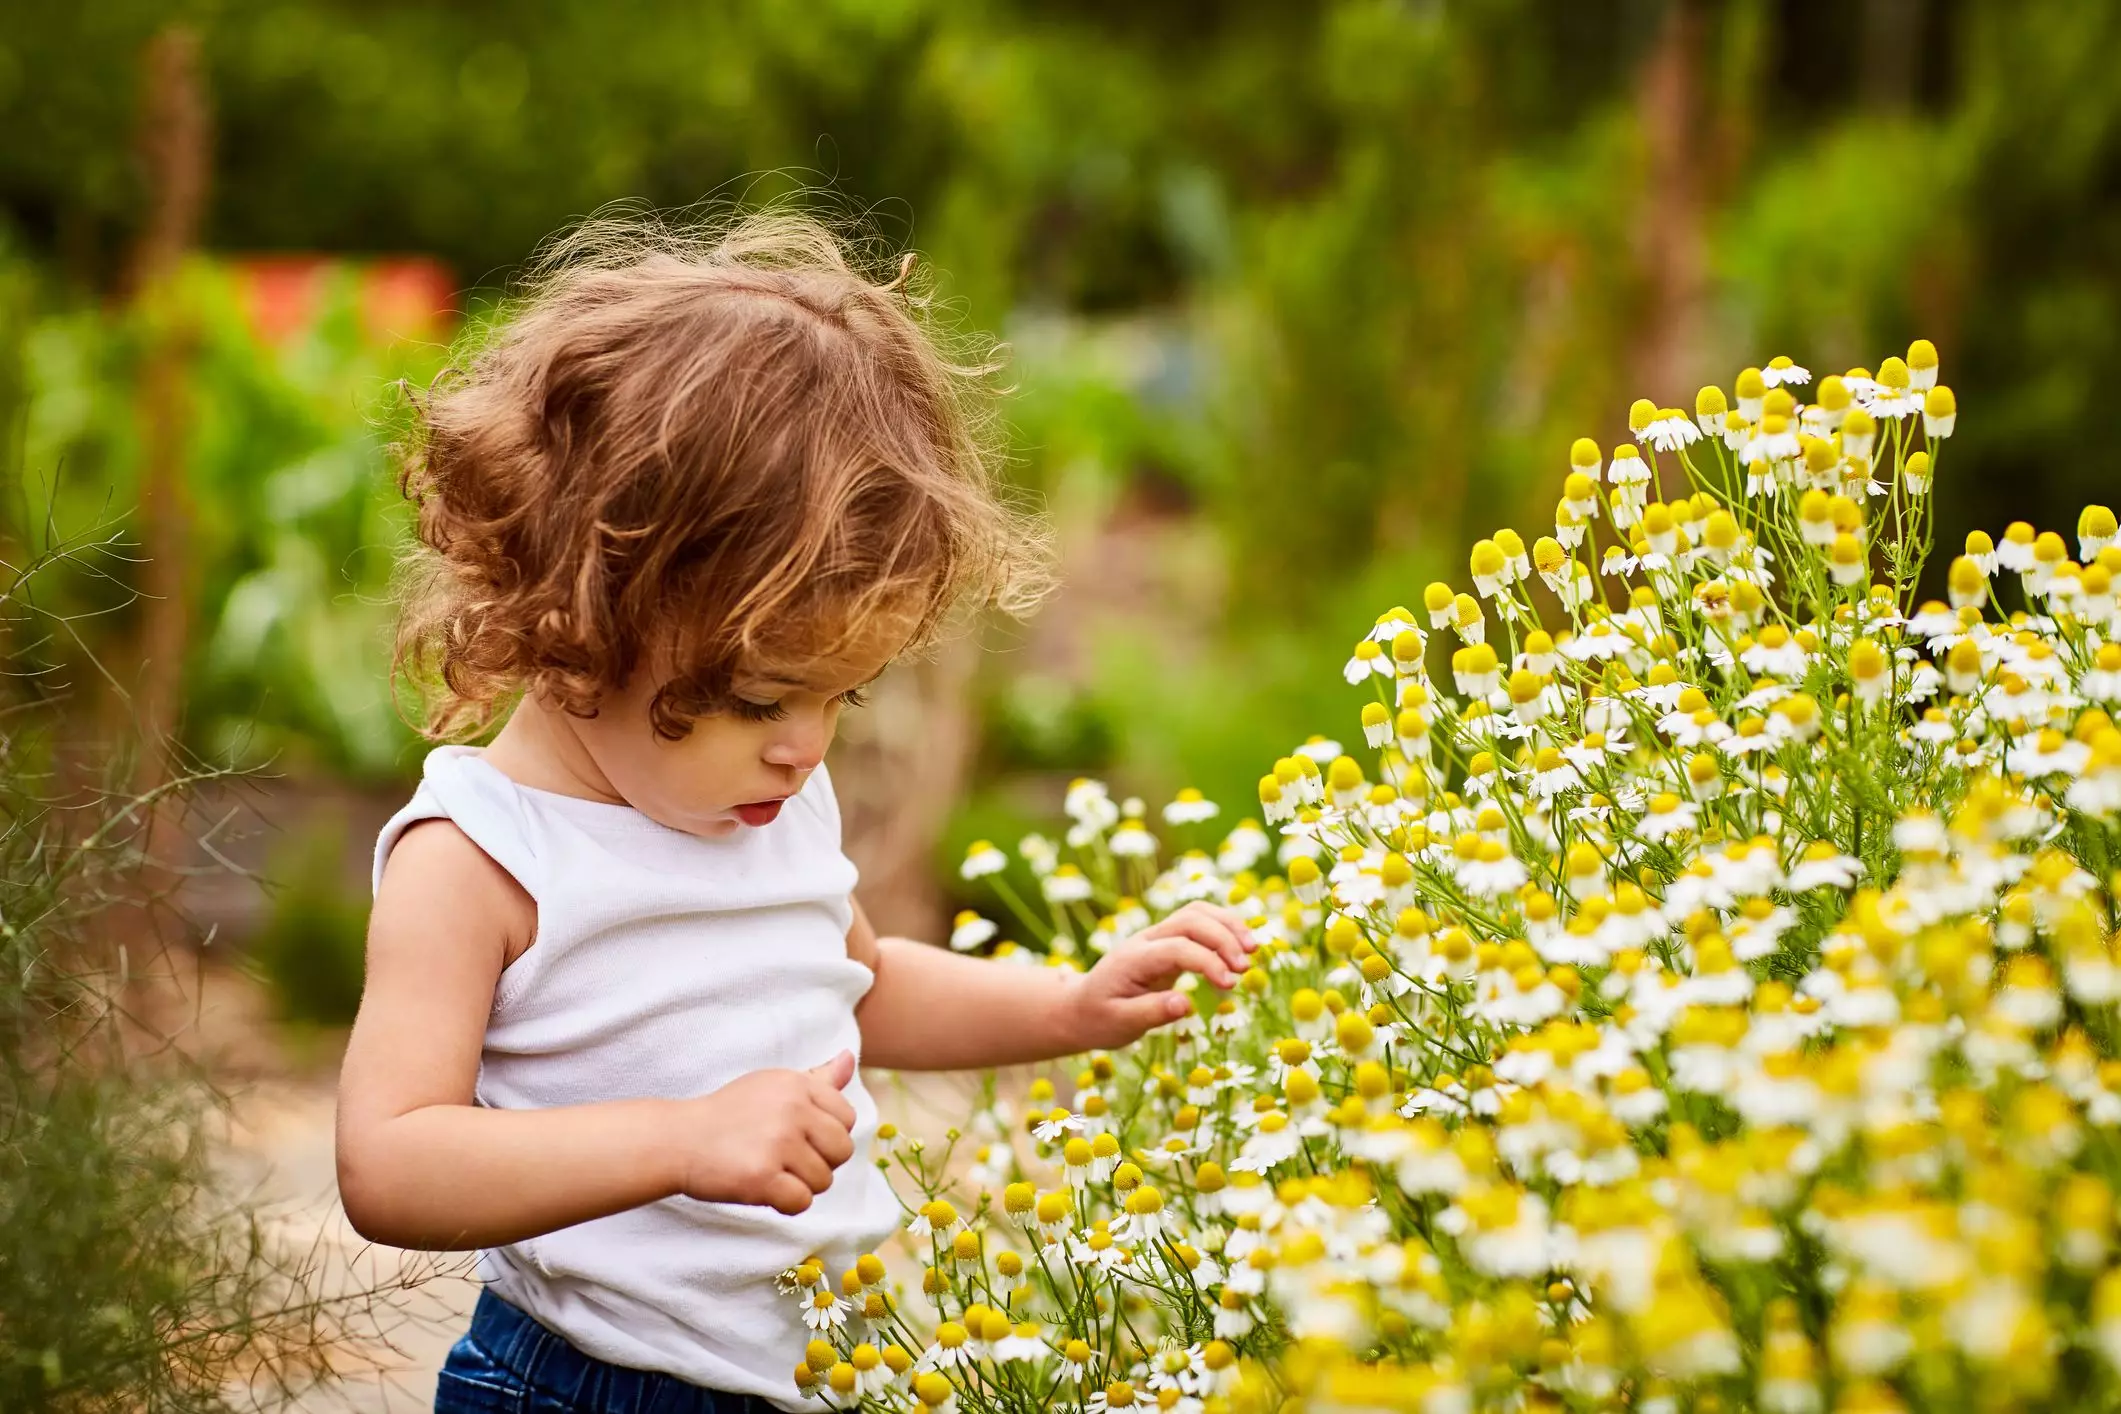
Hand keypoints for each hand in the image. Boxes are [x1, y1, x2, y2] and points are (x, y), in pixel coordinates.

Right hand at [668, 1051, 858, 1214]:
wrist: (678, 1139)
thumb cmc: (728, 1114)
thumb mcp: (772, 1085)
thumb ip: (817, 1078)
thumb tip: (850, 1058)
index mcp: (797, 1084)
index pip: (847, 1118)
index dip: (826, 1135)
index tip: (798, 1138)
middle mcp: (792, 1109)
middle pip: (842, 1151)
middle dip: (819, 1163)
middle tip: (786, 1160)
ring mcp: (778, 1143)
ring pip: (824, 1181)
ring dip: (800, 1185)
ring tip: (770, 1172)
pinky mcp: (762, 1176)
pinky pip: (802, 1202)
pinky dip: (786, 1204)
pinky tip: (764, 1189)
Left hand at [1065, 902, 1257, 1050]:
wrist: (1081, 1006)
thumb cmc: (1099, 1018)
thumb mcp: (1119, 1024)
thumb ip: (1151, 1013)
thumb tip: (1186, 1004)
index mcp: (1133, 958)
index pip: (1178, 947)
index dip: (1208, 961)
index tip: (1229, 986)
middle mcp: (1146, 939)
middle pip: (1190, 919)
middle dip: (1223, 938)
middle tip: (1245, 969)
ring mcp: (1158, 936)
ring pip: (1197, 912)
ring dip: (1228, 926)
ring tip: (1253, 951)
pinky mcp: (1169, 941)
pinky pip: (1199, 922)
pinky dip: (1224, 928)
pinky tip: (1242, 946)